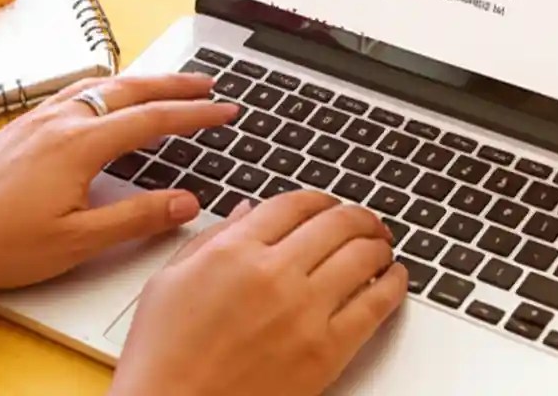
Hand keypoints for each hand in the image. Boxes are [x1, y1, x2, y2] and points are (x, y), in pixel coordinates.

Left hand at [0, 73, 235, 290]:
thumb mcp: (77, 241)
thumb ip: (136, 218)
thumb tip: (185, 204)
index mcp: (79, 145)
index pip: (153, 120)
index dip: (195, 115)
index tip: (225, 110)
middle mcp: (60, 121)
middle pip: (130, 89)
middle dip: (174, 84)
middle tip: (208, 84)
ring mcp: (37, 120)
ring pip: (100, 85)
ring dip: (140, 82)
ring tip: (165, 85)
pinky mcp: (21, 127)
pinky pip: (74, 92)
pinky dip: (105, 88)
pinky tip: (105, 99)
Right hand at [109, 191, 407, 395]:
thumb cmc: (162, 358)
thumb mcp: (168, 282)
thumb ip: (212, 238)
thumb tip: (248, 212)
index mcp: (233, 250)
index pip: (294, 203)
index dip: (320, 199)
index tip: (328, 205)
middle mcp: (274, 273)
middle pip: (337, 222)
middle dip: (358, 216)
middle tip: (366, 222)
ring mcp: (304, 311)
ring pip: (363, 255)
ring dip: (379, 243)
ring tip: (381, 246)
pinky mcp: (327, 350)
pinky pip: (376, 305)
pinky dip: (393, 284)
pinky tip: (394, 279)